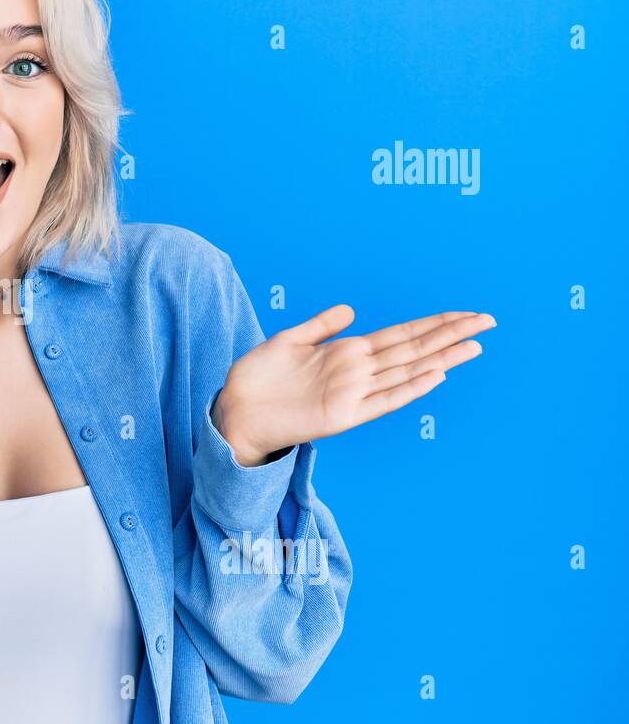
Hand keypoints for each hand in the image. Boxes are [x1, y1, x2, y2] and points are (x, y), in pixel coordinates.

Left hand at [212, 306, 496, 465]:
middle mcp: (357, 373)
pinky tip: (434, 376)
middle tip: (488, 320)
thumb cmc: (259, 379)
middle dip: (450, 335)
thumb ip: (321, 325)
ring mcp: (353, 393)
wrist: (235, 410)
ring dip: (441, 359)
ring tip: (475, 345)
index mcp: (347, 353)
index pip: (402, 335)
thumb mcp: (290, 341)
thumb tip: (351, 309)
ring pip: (407, 372)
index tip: (465, 313)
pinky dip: (409, 389)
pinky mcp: (343, 414)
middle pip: (414, 349)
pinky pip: (383, 401)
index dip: (434, 323)